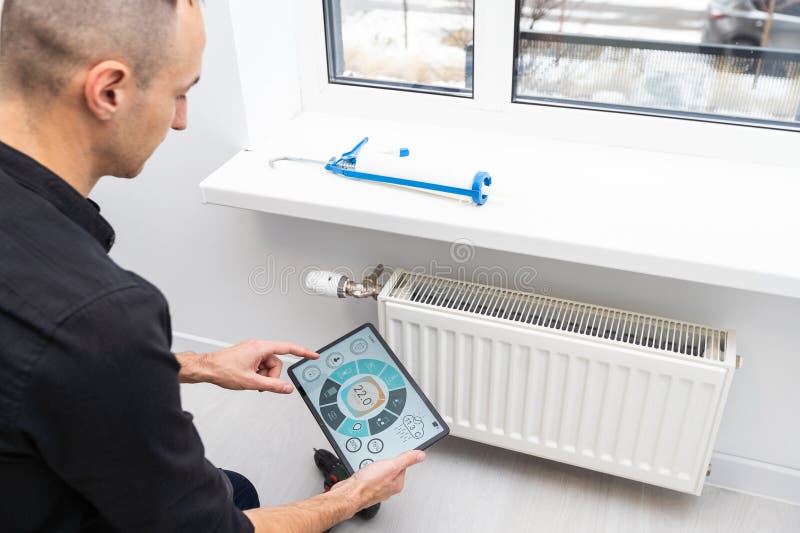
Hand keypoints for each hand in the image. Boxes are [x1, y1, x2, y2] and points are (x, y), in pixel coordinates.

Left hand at [179, 340, 318, 392]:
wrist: (206, 368)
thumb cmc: (223, 370)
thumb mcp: (251, 382)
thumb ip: (272, 386)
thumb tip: (287, 388)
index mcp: (261, 347)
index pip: (288, 348)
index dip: (303, 352)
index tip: (313, 355)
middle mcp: (258, 346)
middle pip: (276, 362)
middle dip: (271, 375)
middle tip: (260, 383)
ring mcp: (252, 351)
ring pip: (268, 366)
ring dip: (263, 376)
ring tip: (250, 381)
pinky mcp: (248, 356)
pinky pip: (260, 366)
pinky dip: (257, 374)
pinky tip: (248, 379)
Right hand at [331, 450, 425, 511]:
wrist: (348, 493)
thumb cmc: (368, 484)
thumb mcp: (392, 466)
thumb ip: (407, 459)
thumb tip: (420, 455)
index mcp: (398, 483)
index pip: (403, 464)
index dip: (396, 456)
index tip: (392, 453)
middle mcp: (388, 487)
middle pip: (390, 466)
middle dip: (383, 460)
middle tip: (377, 460)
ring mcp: (376, 486)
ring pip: (378, 469)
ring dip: (373, 464)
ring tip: (368, 464)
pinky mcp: (365, 485)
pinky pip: (368, 472)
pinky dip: (365, 469)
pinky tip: (362, 468)